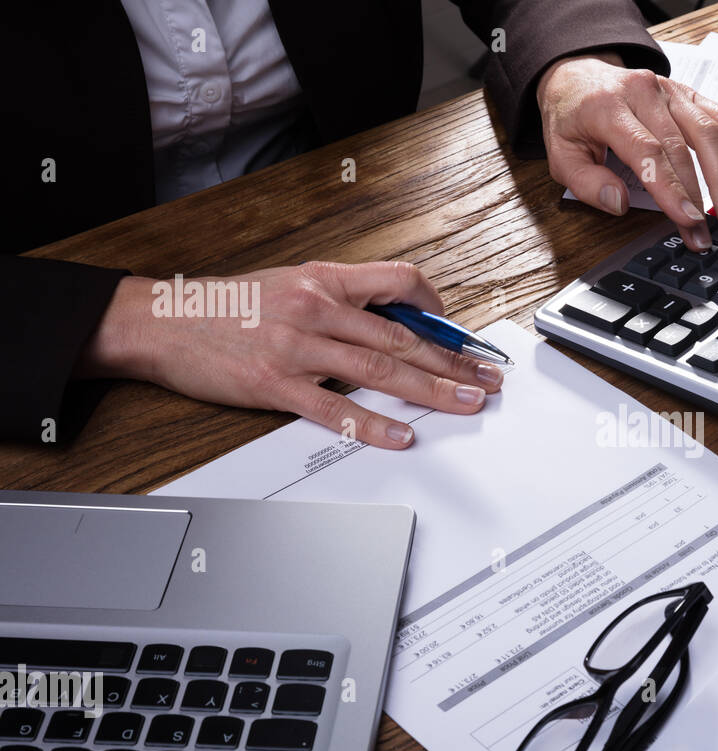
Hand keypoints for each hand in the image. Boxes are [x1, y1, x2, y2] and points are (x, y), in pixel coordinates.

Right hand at [76, 260, 503, 448]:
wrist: (161, 321)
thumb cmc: (228, 307)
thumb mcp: (291, 283)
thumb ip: (343, 300)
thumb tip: (395, 323)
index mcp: (324, 278)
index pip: (400, 283)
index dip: (437, 309)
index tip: (459, 334)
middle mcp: (317, 308)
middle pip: (402, 335)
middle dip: (454, 359)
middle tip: (487, 378)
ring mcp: (297, 347)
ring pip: (380, 369)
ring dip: (432, 389)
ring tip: (466, 402)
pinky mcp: (275, 384)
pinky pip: (335, 408)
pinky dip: (372, 424)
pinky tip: (401, 435)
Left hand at [537, 52, 717, 249]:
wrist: (576, 74)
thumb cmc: (571, 119)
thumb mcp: (559, 155)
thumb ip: (585, 182)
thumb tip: (618, 203)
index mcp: (608, 108)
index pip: (647, 151)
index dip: (671, 188)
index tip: (688, 219)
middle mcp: (642, 93)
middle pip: (681, 146)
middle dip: (699, 194)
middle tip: (709, 232)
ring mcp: (667, 90)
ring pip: (706, 130)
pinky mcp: (685, 92)